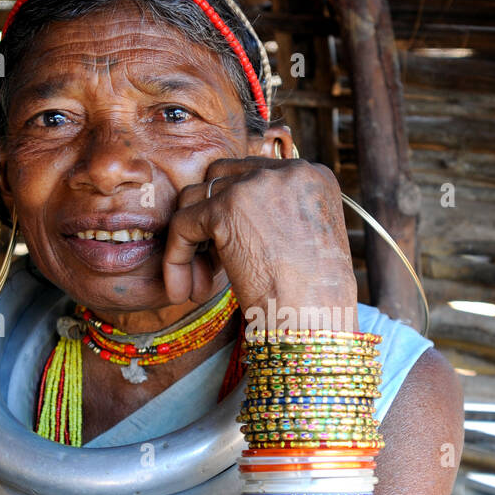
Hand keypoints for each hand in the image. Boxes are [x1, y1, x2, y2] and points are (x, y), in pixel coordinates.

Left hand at [163, 156, 358, 326]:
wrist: (316, 323)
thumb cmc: (318, 301)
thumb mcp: (308, 244)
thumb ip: (279, 218)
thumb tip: (235, 220)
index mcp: (313, 176)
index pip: (256, 176)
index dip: (236, 212)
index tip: (232, 252)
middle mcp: (288, 171)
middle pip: (223, 178)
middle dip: (209, 218)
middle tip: (211, 265)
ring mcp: (256, 185)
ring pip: (196, 199)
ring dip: (190, 241)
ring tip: (197, 284)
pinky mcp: (226, 208)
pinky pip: (182, 224)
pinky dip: (176, 257)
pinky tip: (183, 290)